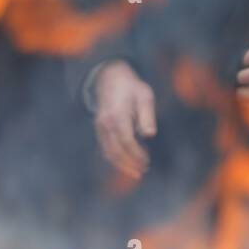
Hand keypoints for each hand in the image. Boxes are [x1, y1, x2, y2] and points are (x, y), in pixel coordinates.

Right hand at [92, 60, 155, 178]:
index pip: (127, 141)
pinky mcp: (98, 128)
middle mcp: (106, 122)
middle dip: (129, 164)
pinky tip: (126, 163)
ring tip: (136, 171)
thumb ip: (147, 115)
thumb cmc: (131, 87)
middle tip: (143, 171)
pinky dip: (114, 158)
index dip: (137, 154)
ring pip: (108, 152)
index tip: (147, 161)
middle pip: (116, 150)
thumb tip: (150, 135)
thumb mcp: (145, 95)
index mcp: (118, 114)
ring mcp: (100, 126)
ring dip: (121, 165)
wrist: (109, 77)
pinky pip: (104, 147)